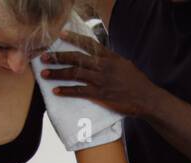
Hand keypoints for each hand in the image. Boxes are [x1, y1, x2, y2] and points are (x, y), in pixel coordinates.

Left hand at [40, 31, 159, 116]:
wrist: (146, 99)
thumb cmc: (137, 83)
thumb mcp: (125, 65)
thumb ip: (111, 60)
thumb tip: (100, 58)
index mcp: (110, 57)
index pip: (89, 44)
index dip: (74, 38)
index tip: (61, 35)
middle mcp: (103, 66)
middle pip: (76, 58)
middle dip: (58, 57)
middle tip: (44, 57)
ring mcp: (101, 80)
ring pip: (74, 73)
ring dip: (57, 73)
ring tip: (44, 73)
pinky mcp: (100, 94)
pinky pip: (79, 91)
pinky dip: (66, 91)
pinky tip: (56, 91)